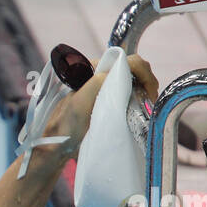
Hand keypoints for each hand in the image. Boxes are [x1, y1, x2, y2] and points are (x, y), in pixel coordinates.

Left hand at [45, 53, 159, 155]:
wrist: (57, 146)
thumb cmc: (65, 126)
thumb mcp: (78, 103)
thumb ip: (96, 83)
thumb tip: (118, 71)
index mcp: (92, 69)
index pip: (127, 60)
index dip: (143, 72)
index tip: (149, 92)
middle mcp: (99, 75)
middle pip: (133, 69)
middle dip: (146, 81)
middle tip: (150, 101)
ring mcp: (103, 87)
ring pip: (133, 80)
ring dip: (144, 90)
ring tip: (147, 105)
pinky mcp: (106, 100)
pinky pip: (128, 92)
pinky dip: (139, 97)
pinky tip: (140, 108)